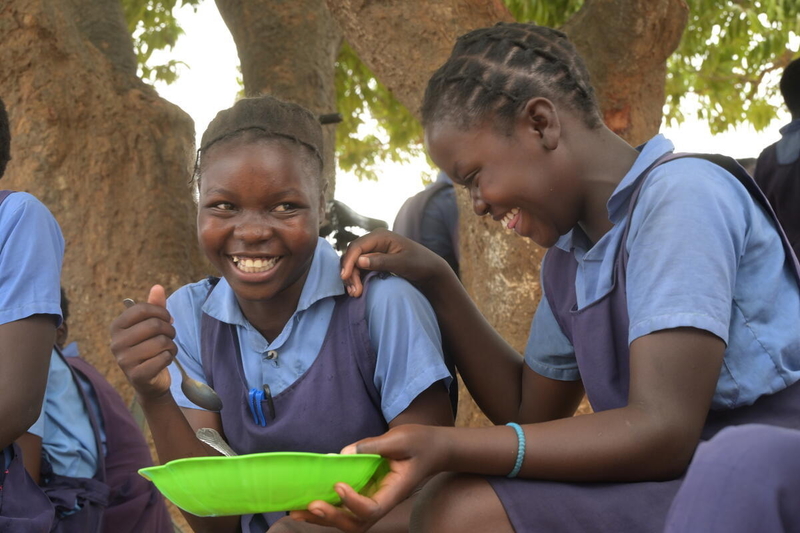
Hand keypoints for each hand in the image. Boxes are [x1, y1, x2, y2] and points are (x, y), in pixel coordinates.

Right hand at [110, 285, 176, 400]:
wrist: (148, 381)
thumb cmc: (149, 348)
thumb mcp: (150, 326)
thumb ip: (154, 306)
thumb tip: (158, 287)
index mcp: (117, 327)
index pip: (142, 309)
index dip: (161, 312)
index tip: (167, 319)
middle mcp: (116, 343)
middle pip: (154, 325)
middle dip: (170, 330)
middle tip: (170, 336)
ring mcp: (124, 360)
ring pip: (161, 342)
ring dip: (171, 345)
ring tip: (167, 349)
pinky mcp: (136, 375)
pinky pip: (163, 358)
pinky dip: (169, 358)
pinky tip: (164, 361)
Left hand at [288, 424, 448, 531]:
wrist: (434, 448)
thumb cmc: (421, 442)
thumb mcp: (400, 438)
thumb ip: (372, 446)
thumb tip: (342, 454)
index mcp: (395, 490)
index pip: (373, 508)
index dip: (353, 503)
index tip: (338, 485)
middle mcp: (384, 500)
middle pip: (357, 523)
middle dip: (333, 518)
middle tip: (311, 505)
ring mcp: (375, 498)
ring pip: (349, 520)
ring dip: (324, 519)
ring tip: (298, 511)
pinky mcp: (367, 492)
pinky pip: (346, 508)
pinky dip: (327, 509)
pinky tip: (307, 504)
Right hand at [340, 229, 449, 297]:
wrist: (430, 270)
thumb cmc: (420, 264)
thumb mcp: (402, 263)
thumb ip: (381, 261)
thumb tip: (359, 261)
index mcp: (380, 236)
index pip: (357, 247)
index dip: (349, 262)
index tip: (345, 277)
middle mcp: (374, 240)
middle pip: (352, 255)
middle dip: (350, 273)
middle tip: (354, 292)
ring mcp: (373, 250)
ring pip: (354, 262)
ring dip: (351, 277)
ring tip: (355, 293)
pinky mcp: (374, 259)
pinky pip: (359, 268)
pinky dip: (356, 278)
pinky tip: (357, 290)